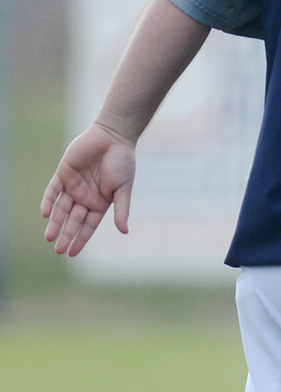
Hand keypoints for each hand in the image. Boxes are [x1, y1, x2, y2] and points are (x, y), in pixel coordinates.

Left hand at [41, 123, 136, 256]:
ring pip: (60, 208)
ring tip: (49, 237)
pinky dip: (48, 201)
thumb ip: (121, 209)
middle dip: (66, 235)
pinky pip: (53, 190)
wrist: (113, 138)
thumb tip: (124, 231)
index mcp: (100, 203)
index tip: (72, 253)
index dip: (80, 239)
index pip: (88, 225)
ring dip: (55, 222)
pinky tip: (45, 213)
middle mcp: (85, 197)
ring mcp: (73, 186)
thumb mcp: (123, 189)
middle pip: (73, 220)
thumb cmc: (123, 163)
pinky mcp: (63, 173)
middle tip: (58, 250)